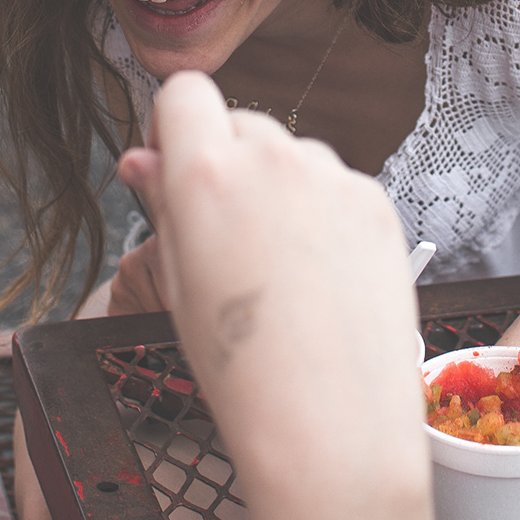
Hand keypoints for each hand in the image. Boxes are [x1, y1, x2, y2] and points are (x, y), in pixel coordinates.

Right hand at [116, 72, 440, 519]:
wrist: (331, 427)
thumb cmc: (244, 371)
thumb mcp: (178, 286)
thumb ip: (165, 206)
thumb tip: (143, 159)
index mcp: (206, 173)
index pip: (183, 93)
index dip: (172, 125)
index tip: (174, 164)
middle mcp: (272, 159)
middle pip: (240, 123)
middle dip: (227, 162)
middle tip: (226, 236)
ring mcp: (332, 178)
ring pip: (293, 156)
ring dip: (280, 188)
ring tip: (280, 272)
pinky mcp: (377, 203)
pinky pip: (338, 187)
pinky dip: (325, 216)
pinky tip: (322, 279)